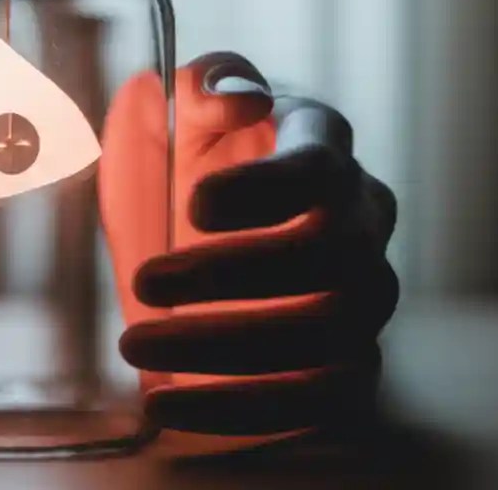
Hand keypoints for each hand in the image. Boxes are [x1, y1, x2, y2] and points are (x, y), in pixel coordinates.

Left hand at [102, 52, 397, 437]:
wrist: (183, 226)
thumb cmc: (181, 153)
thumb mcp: (170, 105)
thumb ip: (202, 86)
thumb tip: (239, 97)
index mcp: (321, 145)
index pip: (319, 165)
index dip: (265, 189)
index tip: (193, 205)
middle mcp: (360, 218)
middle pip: (334, 253)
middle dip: (233, 274)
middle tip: (144, 282)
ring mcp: (363, 295)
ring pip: (333, 332)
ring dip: (229, 348)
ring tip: (133, 346)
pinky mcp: (346, 363)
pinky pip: (326, 399)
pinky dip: (247, 410)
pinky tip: (167, 404)